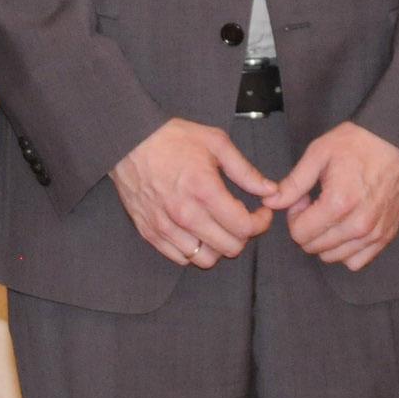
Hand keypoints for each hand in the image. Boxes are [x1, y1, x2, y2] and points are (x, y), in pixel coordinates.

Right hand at [111, 119, 274, 266]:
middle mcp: (185, 213)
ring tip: (218, 227)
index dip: (260, 223)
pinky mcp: (149, 232)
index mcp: (204, 189)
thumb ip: (245, 171)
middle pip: (229, 247)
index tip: (261, 213)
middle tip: (241, 219)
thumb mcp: (215, 143)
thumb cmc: (171, 138)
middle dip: (243, 235)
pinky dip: (193, 250)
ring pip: (205, 259)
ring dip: (218, 247)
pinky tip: (196, 231)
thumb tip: (270, 191)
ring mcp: (165, 226)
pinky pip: (180, 258)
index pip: (243, 227)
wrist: (128, 140)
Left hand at [266, 122, 398, 269]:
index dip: (294, 216)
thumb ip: (293, 183)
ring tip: (331, 214)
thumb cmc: (356, 143)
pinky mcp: (387, 235)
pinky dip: (346, 250)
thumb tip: (270, 202)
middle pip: (315, 247)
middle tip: (315, 204)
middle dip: (307, 227)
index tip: (303, 200)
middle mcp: (358, 224)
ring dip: (325, 240)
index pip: (300, 234)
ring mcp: (375, 233)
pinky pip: (357, 261)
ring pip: (334, 257)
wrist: (395, 140)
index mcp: (338, 204)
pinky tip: (345, 228)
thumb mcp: (318, 155)